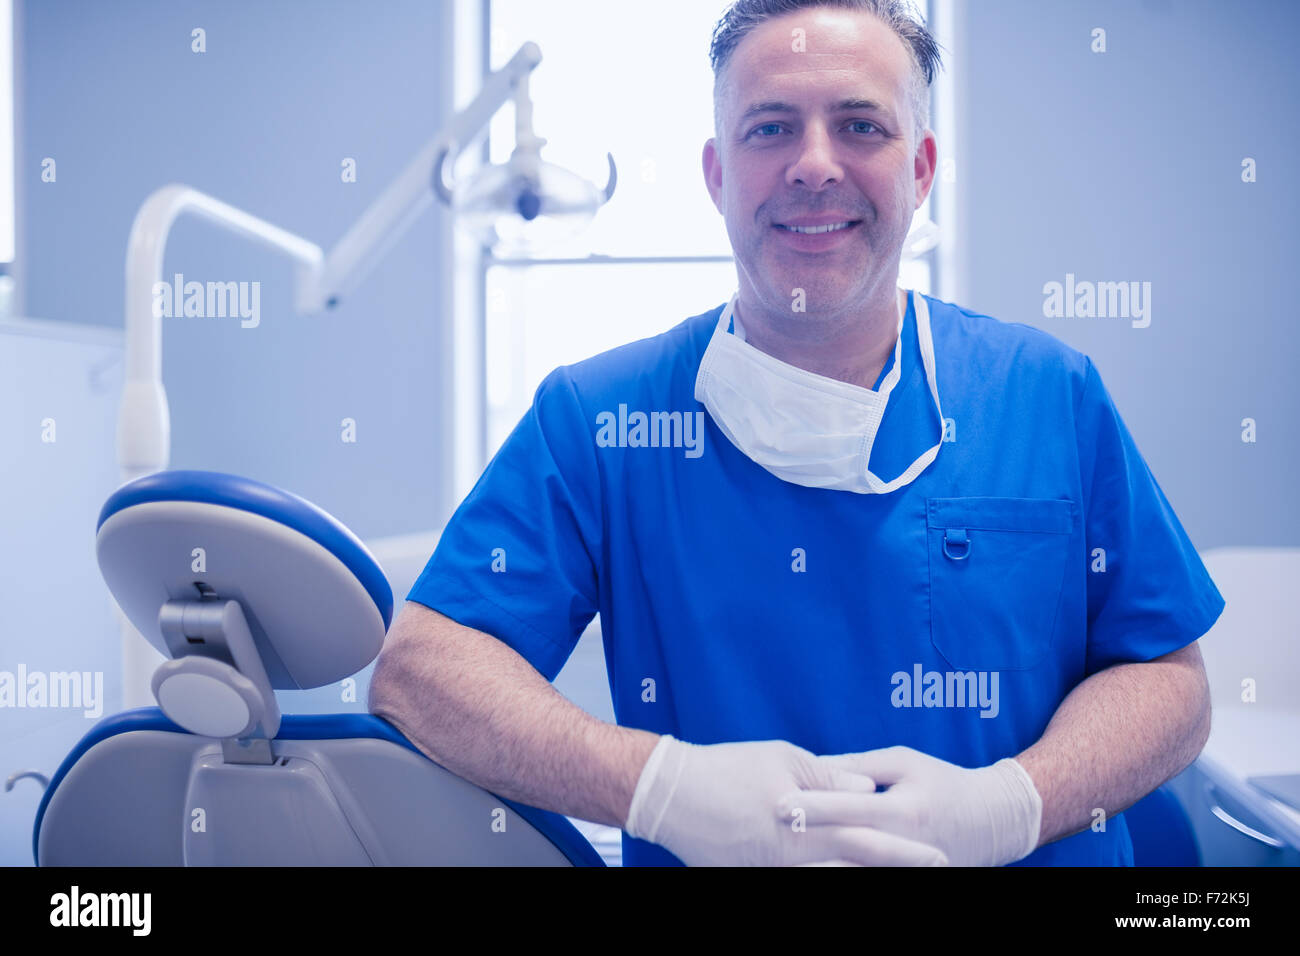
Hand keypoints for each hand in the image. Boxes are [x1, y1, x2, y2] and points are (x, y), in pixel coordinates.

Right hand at [623, 735, 949, 866]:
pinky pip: (799, 883)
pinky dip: (827, 881)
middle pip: (857, 865)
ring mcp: (773, 870)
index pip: (867, 836)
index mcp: (806, 816)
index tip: (938, 854)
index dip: (905, 849)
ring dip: (865, 880)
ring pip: (831, 881)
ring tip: (896, 880)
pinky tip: (844, 878)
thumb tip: (868, 790)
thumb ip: (830, 777)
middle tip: (938, 869)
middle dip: (899, 870)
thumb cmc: (728, 768)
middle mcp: (794, 851)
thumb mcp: (784, 758)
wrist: (671, 795)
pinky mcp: (753, 877)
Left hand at [796, 745, 1042, 866]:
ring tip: (780, 857)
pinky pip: (867, 878)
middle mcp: (904, 845)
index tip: (779, 803)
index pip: (851, 809)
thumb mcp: (904, 763)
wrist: (991, 822)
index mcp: (905, 811)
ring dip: (818, 865)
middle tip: (768, 833)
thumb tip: (813, 766)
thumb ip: (858, 766)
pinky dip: (840, 871)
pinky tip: (810, 867)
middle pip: (847, 846)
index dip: (815, 806)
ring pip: (854, 872)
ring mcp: (906, 870)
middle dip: (807, 841)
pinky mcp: (906, 879)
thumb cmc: (941, 782)